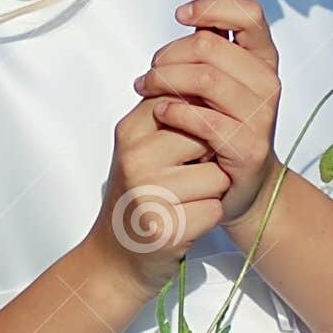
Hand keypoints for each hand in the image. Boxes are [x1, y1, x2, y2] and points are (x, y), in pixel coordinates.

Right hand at [90, 94, 230, 300]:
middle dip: (211, 156)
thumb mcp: (144, 146)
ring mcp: (146, 193)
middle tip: (190, 175)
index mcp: (131, 129)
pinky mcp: (164, 227)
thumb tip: (212, 75)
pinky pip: (215, 210)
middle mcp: (134, 157)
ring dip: (212, 190)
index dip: (207, 121)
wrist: (115, 258)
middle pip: (208, 136)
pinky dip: (209, 217)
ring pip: (217, 175)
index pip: (189, 100)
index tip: (199, 142)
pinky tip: (186, 221)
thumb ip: (170, 112)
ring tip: (186, 200)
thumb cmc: (140, 196)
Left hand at [133, 0, 283, 231]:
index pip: (249, 15)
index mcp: (263, 60)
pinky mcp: (247, 147)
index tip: (181, 16)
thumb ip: (208, 52)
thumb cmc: (221, 127)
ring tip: (146, 90)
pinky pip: (204, 120)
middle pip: (211, 46)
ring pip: (206, 79)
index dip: (213, 7)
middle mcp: (268, 83)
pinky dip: (175, 112)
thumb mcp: (218, 83)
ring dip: (165, 80)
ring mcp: (261, 116)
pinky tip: (160, 113)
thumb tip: (186, 17)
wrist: (239, 186)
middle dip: (169, 54)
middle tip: (150, 72)